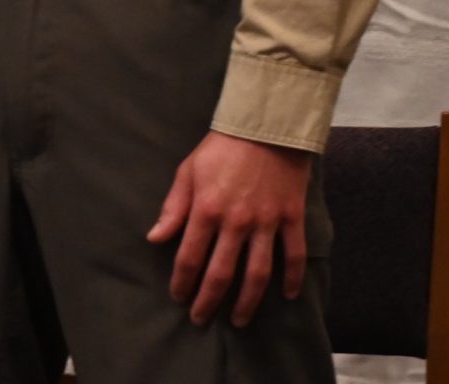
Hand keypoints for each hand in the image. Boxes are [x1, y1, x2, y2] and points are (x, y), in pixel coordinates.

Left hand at [148, 131, 314, 325]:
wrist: (266, 128)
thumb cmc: (221, 149)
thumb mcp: (188, 172)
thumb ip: (173, 208)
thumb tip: (155, 238)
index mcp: (206, 209)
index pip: (190, 257)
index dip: (183, 281)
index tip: (178, 297)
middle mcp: (236, 222)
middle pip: (221, 273)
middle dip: (209, 300)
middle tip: (201, 319)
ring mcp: (267, 223)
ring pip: (258, 273)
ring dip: (248, 301)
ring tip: (239, 320)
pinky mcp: (291, 219)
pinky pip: (293, 255)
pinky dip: (291, 278)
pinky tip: (288, 296)